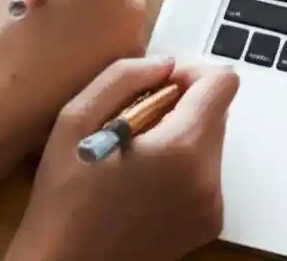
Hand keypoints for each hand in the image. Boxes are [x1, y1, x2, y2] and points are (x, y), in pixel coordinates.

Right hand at [5, 57, 239, 260]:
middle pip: (217, 112)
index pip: (223, 83)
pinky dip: (181, 166)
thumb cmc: (62, 198)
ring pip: (210, 142)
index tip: (158, 84)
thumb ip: (124, 76)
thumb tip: (165, 63)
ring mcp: (211, 206)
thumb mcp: (75, 120)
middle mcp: (208, 179)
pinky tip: (142, 179)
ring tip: (134, 154)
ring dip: (180, 135)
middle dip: (181, 105)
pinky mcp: (208, 223)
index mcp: (182, 150)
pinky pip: (205, 174)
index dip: (191, 72)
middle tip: (134, 121)